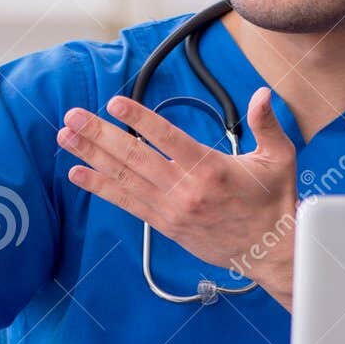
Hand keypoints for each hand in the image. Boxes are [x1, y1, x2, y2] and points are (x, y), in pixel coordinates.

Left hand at [56, 87, 300, 306]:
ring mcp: (172, 209)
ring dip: (92, 157)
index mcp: (210, 168)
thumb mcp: (278, 157)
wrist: (271, 250)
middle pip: (134, 157)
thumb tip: (263, 93)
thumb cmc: (274, 201)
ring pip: (125, 179)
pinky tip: (78, 175)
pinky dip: (101, 188)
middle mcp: (185, 189)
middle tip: (73, 117)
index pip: (167, 138)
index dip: (139, 120)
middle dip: (99, 135)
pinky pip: (127, 203)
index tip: (115, 103)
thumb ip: (266, 123)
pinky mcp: (165, 224)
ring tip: (66, 138)